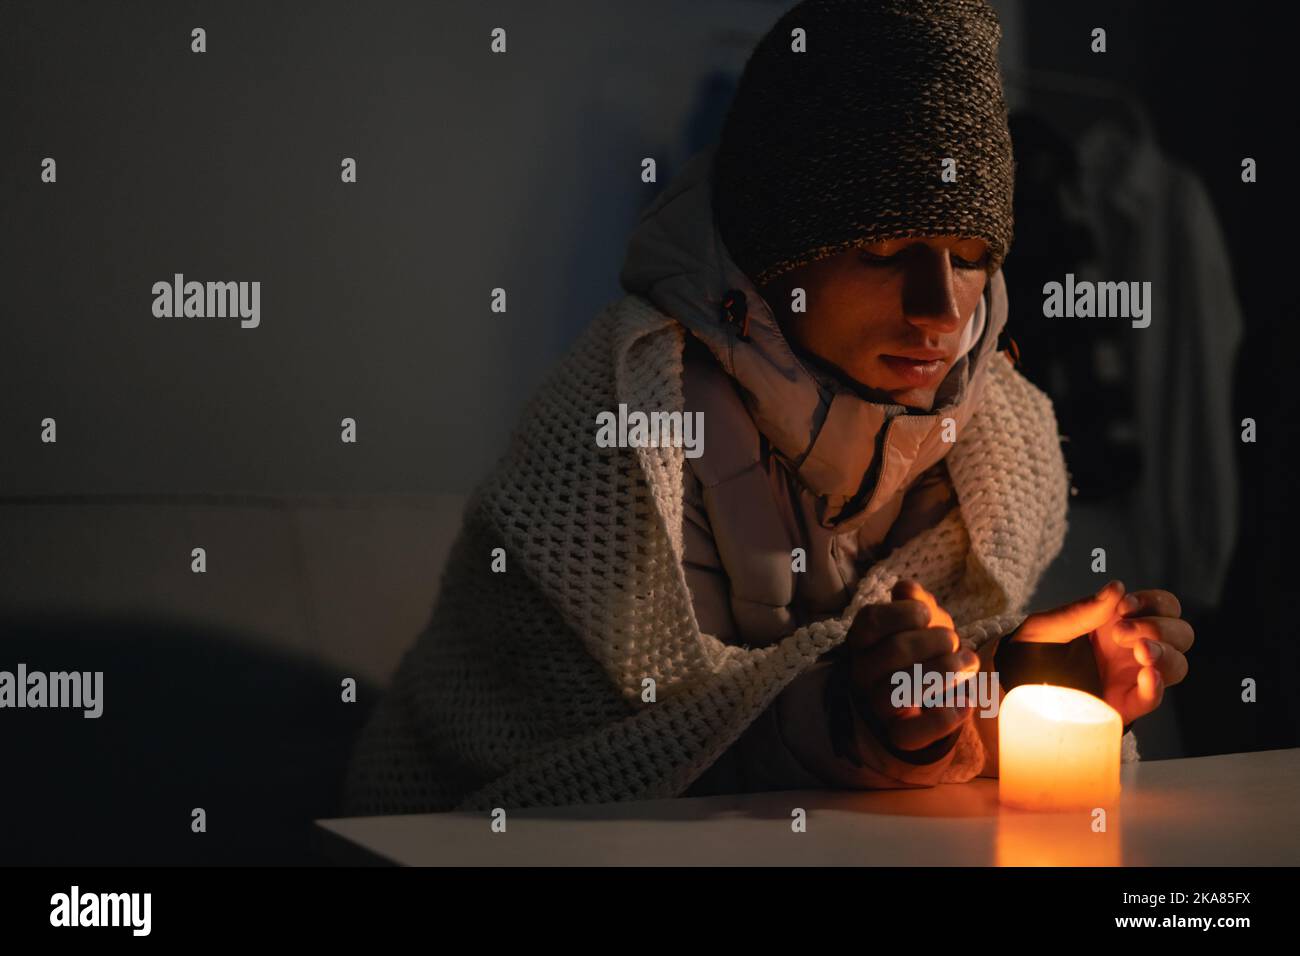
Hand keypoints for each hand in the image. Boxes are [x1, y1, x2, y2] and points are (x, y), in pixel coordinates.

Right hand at [845, 579, 976, 754]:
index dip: (903, 613)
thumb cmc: (920, 653)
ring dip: (944, 672)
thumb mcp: (919, 625)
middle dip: (934, 641)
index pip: (871, 621)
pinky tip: (967, 702)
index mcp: (862, 642)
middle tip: (955, 640)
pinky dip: (944, 718)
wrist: (921, 703)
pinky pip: (913, 733)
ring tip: (968, 662)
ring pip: (901, 691)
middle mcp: (863, 674)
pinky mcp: (899, 735)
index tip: (927, 615)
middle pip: (894, 652)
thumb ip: (915, 604)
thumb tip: (906, 588)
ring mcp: (878, 707)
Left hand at [1009, 580, 1193, 725]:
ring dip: (1164, 653)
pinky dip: (1156, 687)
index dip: (1154, 602)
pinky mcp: (1123, 705)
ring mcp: (1131, 677)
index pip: (1164, 606)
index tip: (1124, 606)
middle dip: (1159, 627)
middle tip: (1121, 631)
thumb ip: (1079, 611)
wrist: (1011, 687)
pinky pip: (1153, 698)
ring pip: (1177, 665)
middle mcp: (1133, 648)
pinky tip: (1146, 675)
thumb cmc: (1028, 651)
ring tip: (1139, 651)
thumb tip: (1116, 587)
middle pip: (1181, 634)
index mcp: (1119, 623)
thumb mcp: (1046, 627)